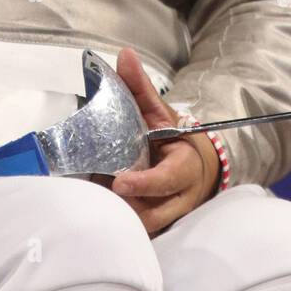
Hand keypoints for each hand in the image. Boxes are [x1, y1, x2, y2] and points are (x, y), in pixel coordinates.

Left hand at [90, 48, 221, 236]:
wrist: (196, 167)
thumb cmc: (172, 138)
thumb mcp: (159, 112)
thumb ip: (140, 87)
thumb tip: (124, 55)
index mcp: (183, 166)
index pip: (168, 179)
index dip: (145, 183)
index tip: (119, 182)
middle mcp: (179, 197)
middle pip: (155, 213)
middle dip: (127, 208)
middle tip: (98, 196)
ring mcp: (168, 216)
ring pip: (145, 227)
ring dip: (120, 219)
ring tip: (93, 205)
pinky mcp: (157, 227)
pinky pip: (139, 235)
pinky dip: (119, 228)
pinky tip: (96, 218)